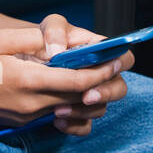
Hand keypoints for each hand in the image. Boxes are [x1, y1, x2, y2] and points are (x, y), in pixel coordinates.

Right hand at [0, 25, 131, 133]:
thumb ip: (32, 40)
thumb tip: (60, 43)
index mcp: (26, 80)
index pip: (77, 80)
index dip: (102, 70)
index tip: (119, 58)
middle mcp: (31, 103)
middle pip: (80, 97)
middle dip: (103, 82)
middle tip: (116, 66)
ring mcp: (26, 116)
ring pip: (71, 108)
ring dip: (88, 96)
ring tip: (96, 76)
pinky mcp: (21, 121)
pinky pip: (54, 113)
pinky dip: (69, 103)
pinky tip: (68, 89)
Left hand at [39, 13, 134, 135]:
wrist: (28, 58)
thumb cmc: (46, 40)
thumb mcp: (50, 26)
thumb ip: (55, 30)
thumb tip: (57, 51)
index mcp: (101, 53)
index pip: (125, 58)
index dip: (121, 63)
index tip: (109, 67)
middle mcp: (100, 77)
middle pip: (119, 88)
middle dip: (105, 93)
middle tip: (87, 95)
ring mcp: (90, 96)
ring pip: (100, 109)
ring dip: (83, 111)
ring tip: (59, 109)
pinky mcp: (78, 113)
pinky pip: (84, 126)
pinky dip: (73, 126)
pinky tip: (57, 122)